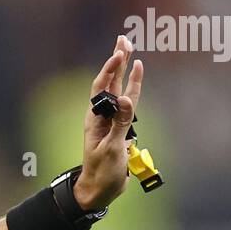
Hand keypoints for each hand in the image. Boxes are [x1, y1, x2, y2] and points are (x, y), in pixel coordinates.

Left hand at [75, 35, 145, 209]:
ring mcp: (111, 121)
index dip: (111, 69)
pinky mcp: (120, 129)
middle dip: (118, 61)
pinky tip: (135, 83)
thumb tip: (126, 98)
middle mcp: (102, 116)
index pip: (102, 87)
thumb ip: (120, 123)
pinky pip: (128, 106)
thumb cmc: (102, 172)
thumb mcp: (111, 147)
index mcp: (95, 118)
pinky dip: (134, 91)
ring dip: (126, 73)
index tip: (120, 52)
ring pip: (120, 91)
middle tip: (124, 39)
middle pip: (111, 83)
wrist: (100, 189)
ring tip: (130, 52)